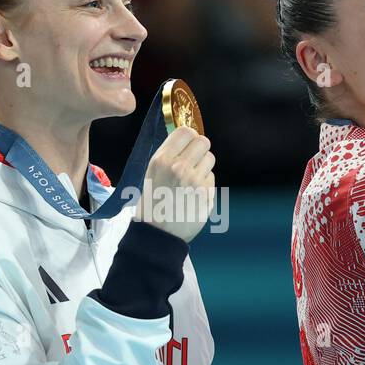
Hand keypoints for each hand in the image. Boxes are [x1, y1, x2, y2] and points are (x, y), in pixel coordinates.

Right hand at [135, 126, 215, 241]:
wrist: (158, 232)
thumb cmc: (153, 202)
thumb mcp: (152, 173)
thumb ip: (169, 154)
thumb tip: (188, 138)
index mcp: (163, 160)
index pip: (186, 131)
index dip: (189, 136)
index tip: (187, 144)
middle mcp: (180, 167)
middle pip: (203, 142)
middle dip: (199, 150)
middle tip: (192, 160)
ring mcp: (195, 181)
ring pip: (210, 159)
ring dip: (203, 166)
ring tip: (191, 179)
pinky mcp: (207, 194)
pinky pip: (211, 178)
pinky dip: (205, 184)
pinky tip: (193, 193)